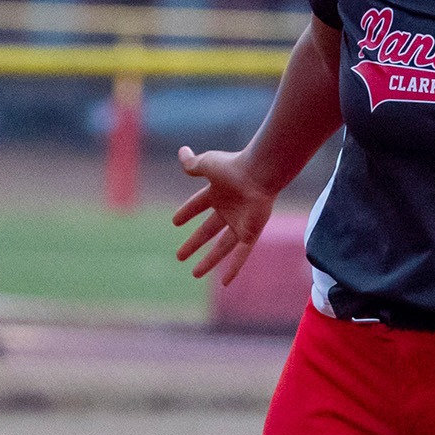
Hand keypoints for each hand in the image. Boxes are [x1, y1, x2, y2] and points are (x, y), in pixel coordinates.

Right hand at [172, 145, 276, 284]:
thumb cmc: (233, 167)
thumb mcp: (206, 164)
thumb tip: (181, 151)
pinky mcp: (251, 232)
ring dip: (208, 260)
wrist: (259, 174)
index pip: (198, 204)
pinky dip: (234, 267)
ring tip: (194, 274)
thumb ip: (192, 164)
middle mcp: (228, 209)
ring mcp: (240, 222)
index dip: (186, 212)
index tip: (175, 222)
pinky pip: (242, 254)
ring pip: (222, 247)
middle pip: (207, 230)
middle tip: (179, 255)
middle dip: (194, 243)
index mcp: (217, 192)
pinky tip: (225, 282)